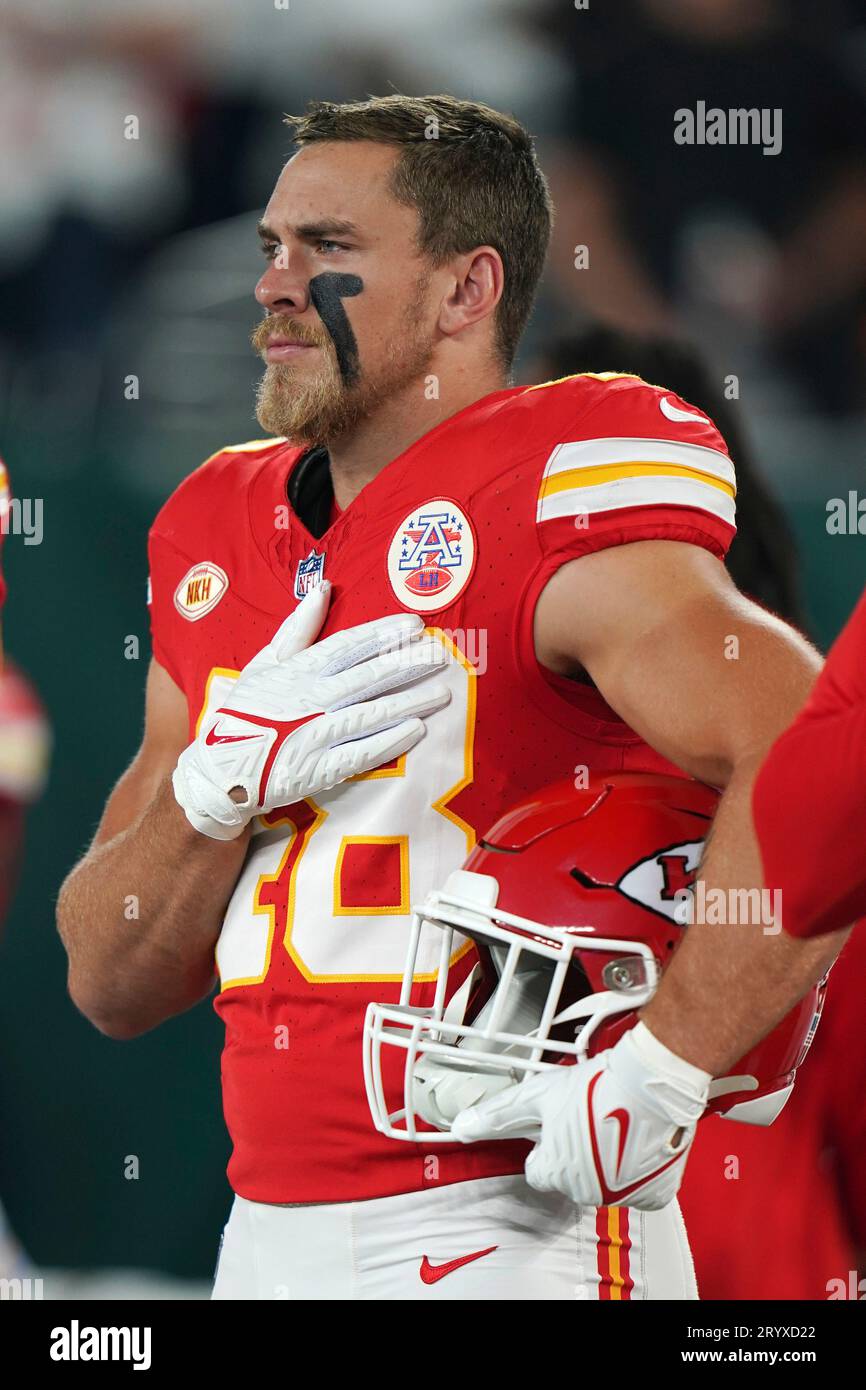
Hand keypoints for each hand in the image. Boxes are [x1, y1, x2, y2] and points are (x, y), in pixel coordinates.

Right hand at [173, 583, 449, 839]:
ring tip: (442, 692)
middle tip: (442, 655)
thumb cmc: (245, 712)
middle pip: (369, 677)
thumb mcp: (264, 662)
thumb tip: (323, 589)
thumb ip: (297, 628)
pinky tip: (416, 729)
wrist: (219, 770)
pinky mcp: (318, 769)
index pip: (349, 645)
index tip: (416, 625)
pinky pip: (362, 752)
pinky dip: (390, 740)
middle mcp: (310, 698)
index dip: (384, 634)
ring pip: (372, 712)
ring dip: (410, 701)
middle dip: (410, 664)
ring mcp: (315, 734)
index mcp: (298, 669)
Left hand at [451, 1022, 709, 1209]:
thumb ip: (499, 1115)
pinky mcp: (654, 1193)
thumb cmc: (596, 1086)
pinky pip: (639, 1189)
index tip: (561, 1122)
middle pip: (571, 1177)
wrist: (651, 1082)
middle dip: (577, 1152)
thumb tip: (462, 1126)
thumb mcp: (538, 1096)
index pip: (538, 1169)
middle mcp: (587, 1192)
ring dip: (607, 1162)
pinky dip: (639, 1171)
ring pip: (605, 1183)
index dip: (547, 1143)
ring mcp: (623, 1196)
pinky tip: (637, 1141)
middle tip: (590, 1118)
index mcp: (555, 1172)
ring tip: (615, 1123)